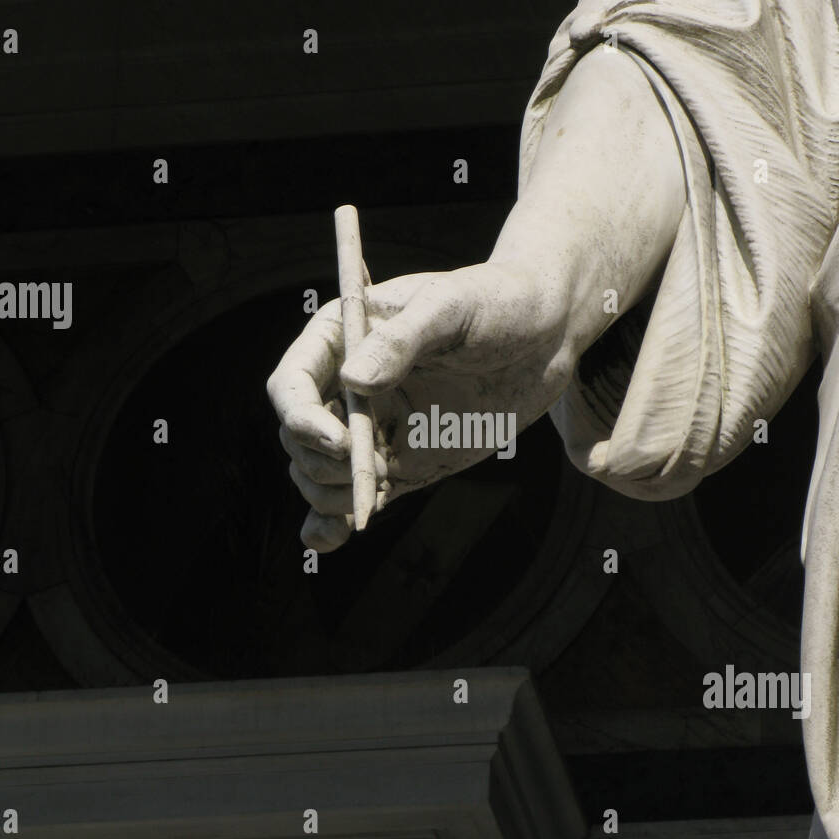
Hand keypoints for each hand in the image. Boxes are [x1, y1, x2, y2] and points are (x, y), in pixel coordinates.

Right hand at [267, 261, 574, 550]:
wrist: (546, 333)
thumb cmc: (495, 301)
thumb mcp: (450, 306)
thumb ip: (402, 341)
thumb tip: (354, 382)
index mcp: (343, 337)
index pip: (291, 385)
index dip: (303, 418)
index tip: (341, 442)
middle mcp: (347, 385)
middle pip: (298, 438)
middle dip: (324, 463)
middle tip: (381, 468)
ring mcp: (373, 427)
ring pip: (318, 474)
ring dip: (332, 495)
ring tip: (378, 489)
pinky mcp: (401, 462)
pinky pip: (353, 497)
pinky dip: (334, 522)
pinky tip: (335, 536)